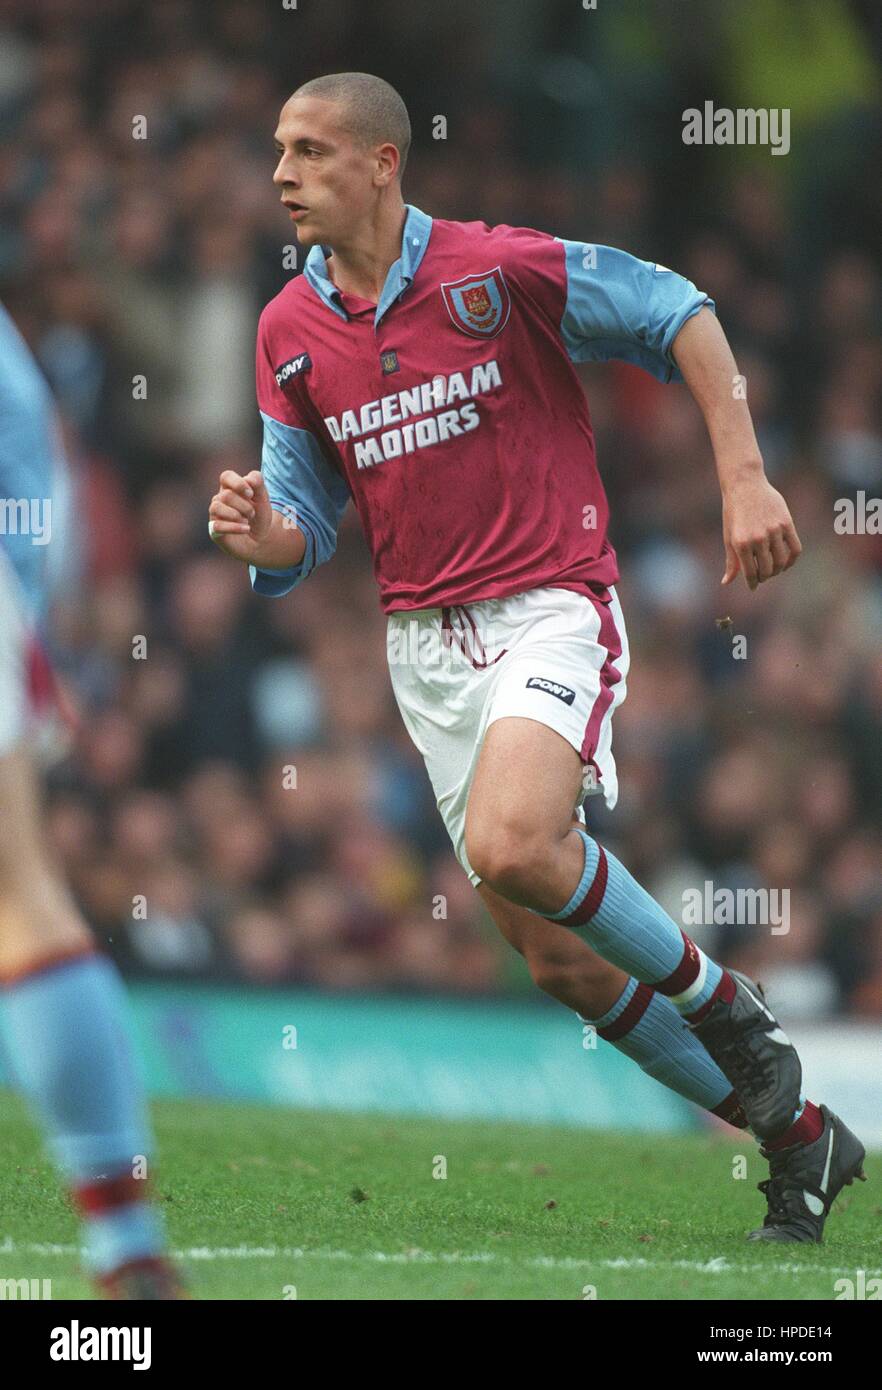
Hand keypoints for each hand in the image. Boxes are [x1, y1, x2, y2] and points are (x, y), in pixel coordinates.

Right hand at [208, 469, 272, 562]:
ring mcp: (215, 514)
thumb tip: (248, 479)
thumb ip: (258, 483)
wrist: (261, 539)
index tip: (251, 494)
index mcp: (230, 487)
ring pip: (217, 507)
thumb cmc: (259, 516)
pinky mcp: (214, 530)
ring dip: (237, 515)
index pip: (226, 476)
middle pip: (226, 495)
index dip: (238, 483)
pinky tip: (246, 529)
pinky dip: (234, 527)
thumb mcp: (263, 498)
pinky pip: (217, 525)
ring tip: (247, 521)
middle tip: (252, 513)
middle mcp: (219, 499)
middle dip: (244, 505)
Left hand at [721, 473, 801, 590]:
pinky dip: (792, 560)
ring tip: (772, 569)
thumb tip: (726, 582)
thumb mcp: (729, 536)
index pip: (751, 573)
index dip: (753, 583)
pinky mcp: (787, 523)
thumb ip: (731, 561)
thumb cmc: (733, 512)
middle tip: (762, 576)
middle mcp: (758, 538)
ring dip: (777, 570)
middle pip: (768, 570)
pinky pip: (795, 548)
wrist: (745, 484)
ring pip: (781, 561)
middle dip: (764, 577)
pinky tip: (786, 563)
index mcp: (741, 543)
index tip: (753, 586)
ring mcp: (774, 530)